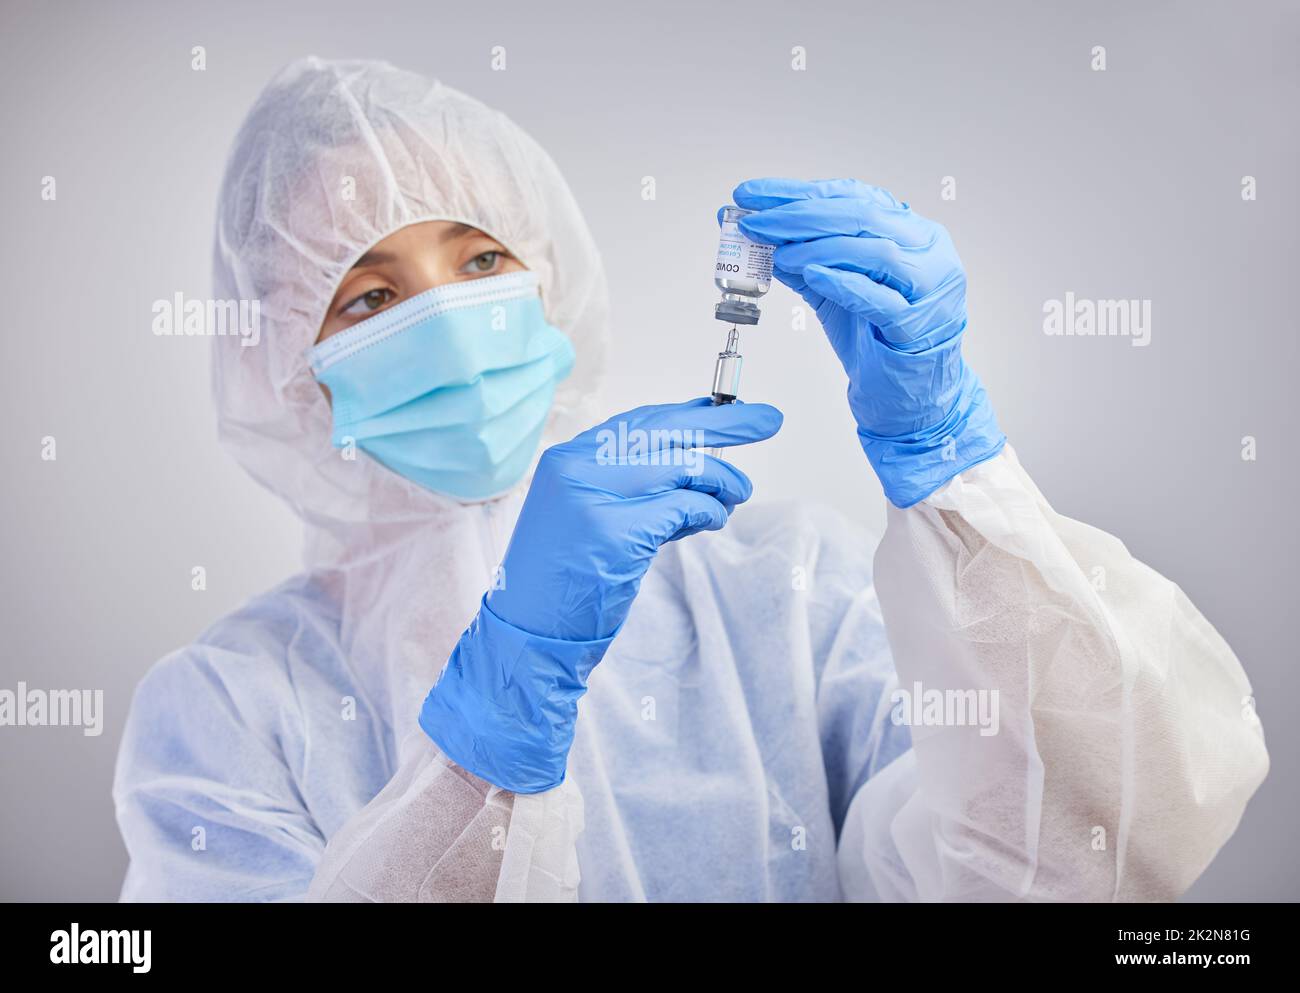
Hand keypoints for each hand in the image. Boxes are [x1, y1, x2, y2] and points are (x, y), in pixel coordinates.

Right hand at [420, 397, 782, 792]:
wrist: (528, 631)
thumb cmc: (563, 578)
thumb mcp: (589, 516)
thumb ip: (633, 485)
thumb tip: (696, 461)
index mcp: (568, 460)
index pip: (638, 423)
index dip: (688, 413)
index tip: (724, 409)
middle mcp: (577, 469)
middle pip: (665, 432)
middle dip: (724, 424)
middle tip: (767, 420)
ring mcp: (594, 499)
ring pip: (682, 468)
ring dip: (722, 480)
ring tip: (738, 493)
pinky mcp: (616, 534)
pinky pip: (683, 507)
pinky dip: (709, 511)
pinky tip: (715, 519)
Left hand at [733, 178, 1003, 507]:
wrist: (909, 399)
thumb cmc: (876, 339)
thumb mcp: (833, 290)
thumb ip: (800, 260)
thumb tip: (752, 234)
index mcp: (910, 231)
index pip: (851, 196)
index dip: (798, 192)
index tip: (751, 195)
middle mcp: (928, 250)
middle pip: (860, 215)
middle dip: (798, 214)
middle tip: (753, 218)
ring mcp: (930, 287)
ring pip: (874, 250)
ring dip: (816, 246)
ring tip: (774, 250)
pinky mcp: (919, 326)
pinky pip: (879, 298)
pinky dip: (842, 281)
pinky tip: (808, 272)